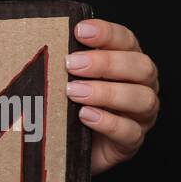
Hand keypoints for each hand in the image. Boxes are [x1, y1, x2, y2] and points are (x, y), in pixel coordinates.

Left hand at [65, 18, 158, 173]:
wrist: (66, 151)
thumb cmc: (67, 110)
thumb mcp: (65, 82)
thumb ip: (64, 65)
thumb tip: (39, 44)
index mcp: (127, 65)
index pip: (127, 41)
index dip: (106, 34)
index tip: (80, 30)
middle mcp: (141, 87)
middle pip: (141, 67)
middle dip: (106, 63)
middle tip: (72, 64)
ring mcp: (140, 115)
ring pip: (141, 98)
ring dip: (106, 93)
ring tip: (74, 92)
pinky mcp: (130, 142)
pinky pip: (129, 132)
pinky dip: (107, 122)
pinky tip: (85, 116)